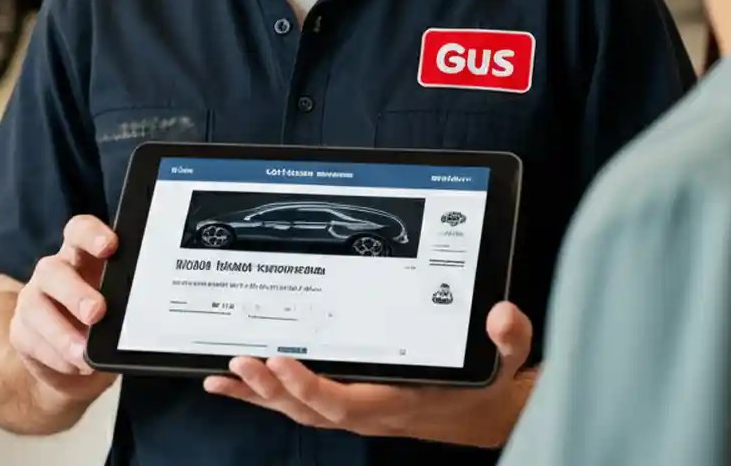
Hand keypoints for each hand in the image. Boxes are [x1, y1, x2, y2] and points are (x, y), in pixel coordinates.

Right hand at [10, 215, 118, 402]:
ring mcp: (33, 300)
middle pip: (53, 270)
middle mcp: (54, 272)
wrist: (79, 367)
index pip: (79, 231)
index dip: (91, 234)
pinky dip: (56, 355)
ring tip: (85, 353)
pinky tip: (76, 364)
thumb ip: (133, 300)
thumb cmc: (108, 326)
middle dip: (74, 292)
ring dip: (61, 332)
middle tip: (97, 312)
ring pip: (34, 306)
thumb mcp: (123, 307)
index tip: (110, 246)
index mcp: (82, 256)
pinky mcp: (21, 331)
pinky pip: (31, 340)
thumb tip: (162, 308)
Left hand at [203, 302, 536, 448]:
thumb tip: (503, 315)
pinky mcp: (343, 401)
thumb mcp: (504, 363)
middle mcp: (368, 409)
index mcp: (397, 400)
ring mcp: (353, 409)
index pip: (344, 400)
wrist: (481, 415)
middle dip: (272, 387)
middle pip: (309, 407)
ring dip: (260, 393)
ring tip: (223, 376)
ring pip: (297, 409)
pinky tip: (232, 383)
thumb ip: (508, 339)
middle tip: (241, 362)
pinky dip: (264, 394)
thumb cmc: (482, 389)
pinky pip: (297, 403)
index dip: (309, 386)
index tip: (281, 364)